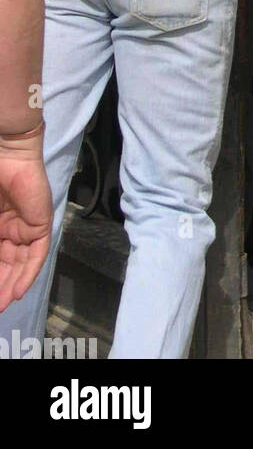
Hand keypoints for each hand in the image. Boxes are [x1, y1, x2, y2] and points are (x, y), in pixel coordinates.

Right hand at [0, 130, 51, 312]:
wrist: (4, 154)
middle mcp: (11, 230)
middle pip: (6, 266)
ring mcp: (26, 226)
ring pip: (21, 264)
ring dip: (11, 286)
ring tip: (1, 304)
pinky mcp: (41, 223)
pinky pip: (37, 254)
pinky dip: (28, 273)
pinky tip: (16, 291)